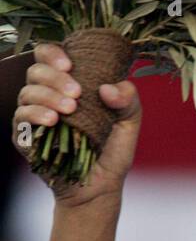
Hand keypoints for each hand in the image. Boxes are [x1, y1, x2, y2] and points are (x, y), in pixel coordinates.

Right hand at [13, 43, 141, 206]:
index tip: (70, 64)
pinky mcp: (25, 137)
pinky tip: (53, 121)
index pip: (49, 56)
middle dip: (55, 77)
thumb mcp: (129, 122)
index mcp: (66, 84)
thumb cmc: (112, 150)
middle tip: (77, 94)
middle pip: (37, 71)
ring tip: (70, 110)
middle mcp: (46, 95)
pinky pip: (20, 118)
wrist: (101, 186)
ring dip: (48, 96)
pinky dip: (35, 115)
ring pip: (27, 92)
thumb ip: (128, 99)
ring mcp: (33, 116)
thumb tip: (108, 88)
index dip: (54, 53)